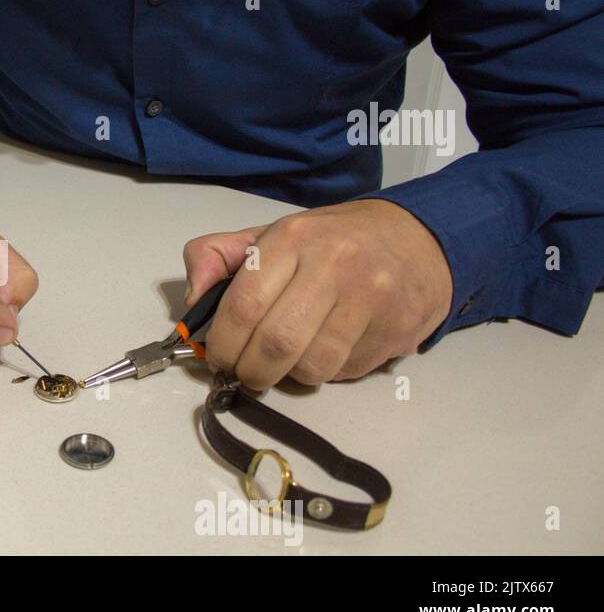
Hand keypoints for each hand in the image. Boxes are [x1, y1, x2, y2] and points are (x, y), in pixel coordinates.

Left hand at [182, 199, 451, 388]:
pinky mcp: (398, 327)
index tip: (219, 358)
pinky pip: (345, 371)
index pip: (243, 305)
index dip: (223, 344)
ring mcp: (371, 297)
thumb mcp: (271, 235)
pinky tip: (329, 349)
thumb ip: (218, 257)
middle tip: (246, 374)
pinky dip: (326, 373)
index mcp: (293, 238)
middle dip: (250, 372)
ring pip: (311, 367)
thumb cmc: (332, 243)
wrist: (418, 240)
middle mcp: (334, 264)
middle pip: (276, 345)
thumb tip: (192, 298)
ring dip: (289, 377)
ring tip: (287, 360)